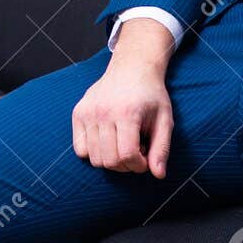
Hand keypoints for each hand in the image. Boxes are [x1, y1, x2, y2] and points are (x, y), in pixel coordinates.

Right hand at [71, 19, 174, 176]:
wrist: (132, 68)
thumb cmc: (151, 95)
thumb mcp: (164, 119)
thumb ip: (162, 148)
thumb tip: (158, 175)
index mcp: (127, 112)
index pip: (127, 155)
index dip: (138, 165)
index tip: (146, 158)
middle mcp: (103, 112)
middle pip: (110, 161)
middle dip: (126, 165)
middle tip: (136, 150)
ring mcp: (88, 112)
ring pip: (94, 158)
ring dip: (111, 160)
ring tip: (123, 143)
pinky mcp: (78, 112)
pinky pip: (80, 149)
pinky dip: (94, 152)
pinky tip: (108, 139)